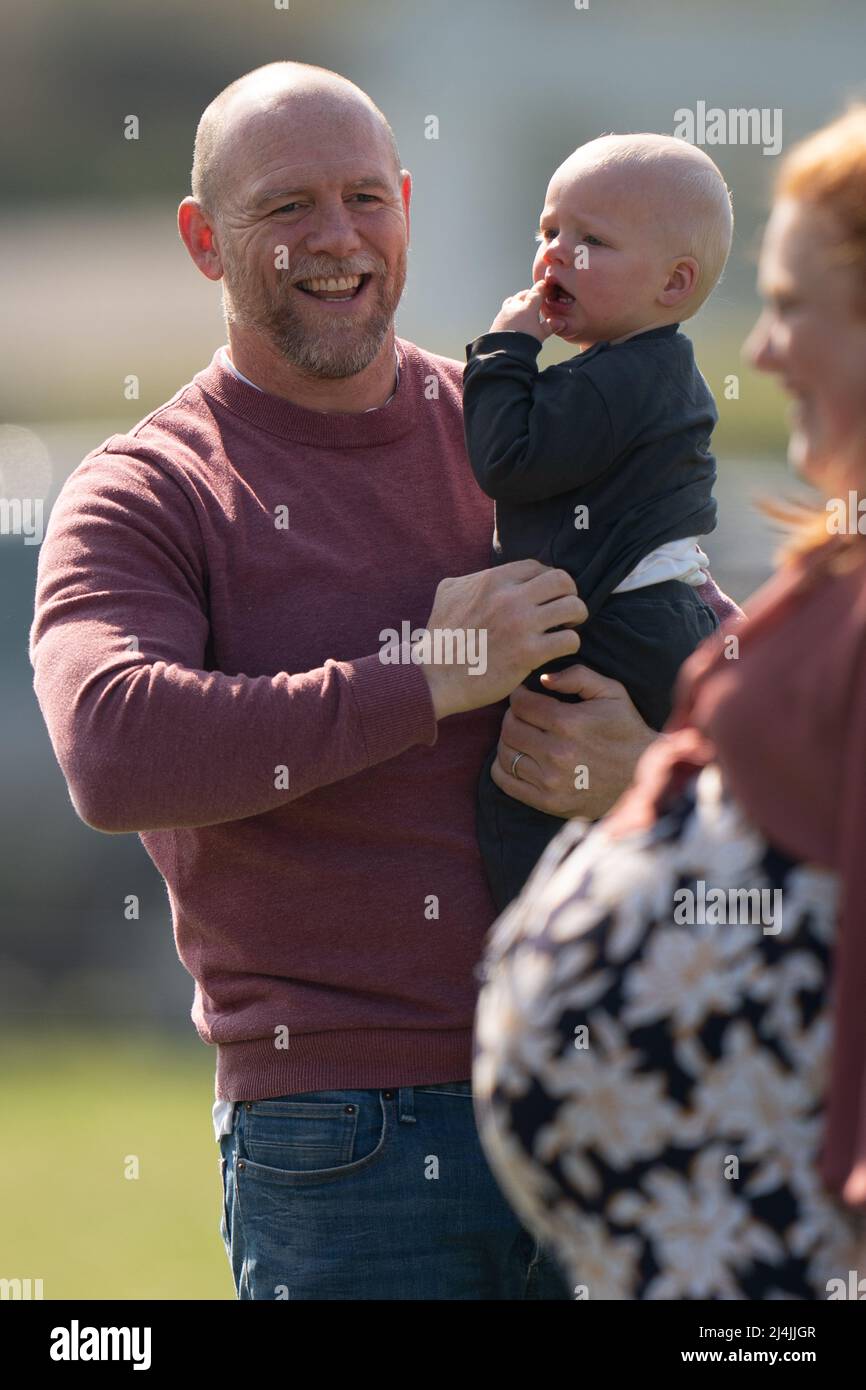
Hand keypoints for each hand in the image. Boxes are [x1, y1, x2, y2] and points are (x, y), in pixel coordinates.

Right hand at [420, 560, 586, 719]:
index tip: (547, 595)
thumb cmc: (440, 638)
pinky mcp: (528, 654)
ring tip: (565, 629)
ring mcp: (521, 625)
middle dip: (569, 594)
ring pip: (573, 608)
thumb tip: (487, 577)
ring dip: (575, 619)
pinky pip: (569, 640)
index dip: (548, 579)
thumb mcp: (447, 593)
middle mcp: (510, 597)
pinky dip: (569, 644)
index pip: (538, 567)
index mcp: (493, 580)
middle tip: (564, 610)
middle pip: (563, 581)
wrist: (433, 676)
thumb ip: (471, 579)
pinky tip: (557, 651)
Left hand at [488, 280, 565, 341]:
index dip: (541, 287)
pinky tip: (512, 318)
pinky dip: (510, 311)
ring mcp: (504, 312)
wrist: (504, 353)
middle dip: (530, 294)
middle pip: (523, 294)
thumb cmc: (525, 342)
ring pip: (512, 301)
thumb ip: (550, 326)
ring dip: (518, 301)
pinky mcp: (497, 320)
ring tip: (522, 306)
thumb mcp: (541, 335)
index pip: (536, 292)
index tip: (544, 285)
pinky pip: (504, 311)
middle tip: (535, 297)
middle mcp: (515, 306)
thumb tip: (561, 323)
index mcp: (528, 307)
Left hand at [490, 663, 656, 819]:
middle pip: (509, 727)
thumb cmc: (626, 730)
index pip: (520, 703)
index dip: (519, 696)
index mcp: (569, 722)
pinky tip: (517, 758)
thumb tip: (542, 678)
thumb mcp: (611, 692)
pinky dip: (502, 767)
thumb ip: (577, 676)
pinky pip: (506, 781)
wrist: (642, 778)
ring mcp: (551, 780)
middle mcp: (557, 752)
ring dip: (508, 741)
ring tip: (522, 736)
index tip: (526, 697)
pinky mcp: (548, 801)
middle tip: (523, 716)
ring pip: (505, 753)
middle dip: (512, 716)